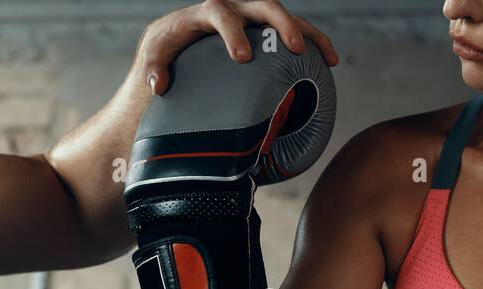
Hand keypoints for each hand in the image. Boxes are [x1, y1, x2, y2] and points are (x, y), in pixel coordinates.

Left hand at [135, 0, 339, 95]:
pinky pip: (294, 30)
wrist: (179, 35)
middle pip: (263, 5)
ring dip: (309, 33)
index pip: (220, 13)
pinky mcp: (265, 29)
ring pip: (286, 15)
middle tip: (295, 48)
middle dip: (282, 24)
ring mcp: (253, 16)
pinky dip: (313, 43)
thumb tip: (158, 85)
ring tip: (328, 58)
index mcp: (207, 12)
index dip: (233, 33)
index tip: (242, 58)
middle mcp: (235, 7)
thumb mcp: (155, 55)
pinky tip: (329, 62)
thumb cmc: (168, 47)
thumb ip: (153, 68)